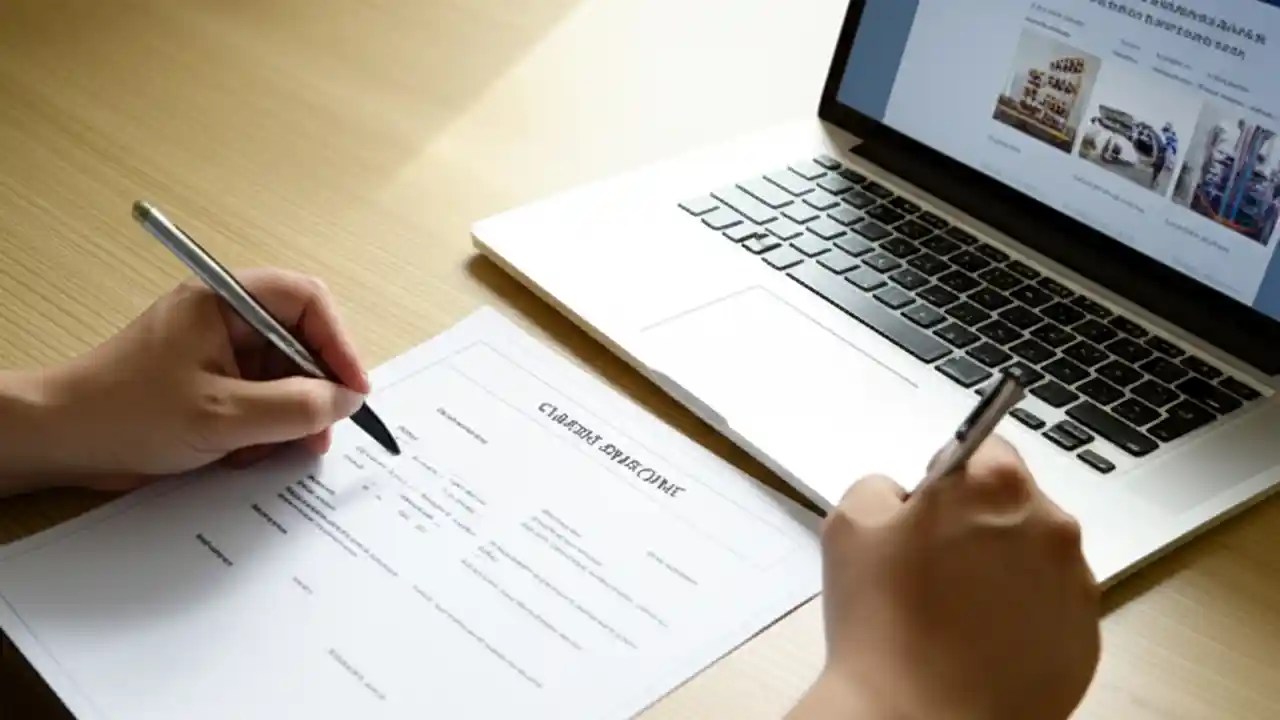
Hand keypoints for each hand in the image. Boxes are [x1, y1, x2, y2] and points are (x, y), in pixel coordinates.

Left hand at [39, 269, 369, 489]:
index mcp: (223, 301)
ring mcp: (217, 352)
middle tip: (321, 430)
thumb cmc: (126, 414)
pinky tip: (242, 452)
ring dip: (288, 416)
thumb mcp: (223, 416)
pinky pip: (260, 399)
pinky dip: (263, 428)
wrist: (62, 441)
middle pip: (300, 341)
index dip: (339, 343)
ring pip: (284, 376)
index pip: (306, 302)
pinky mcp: (210, 384)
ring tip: (274, 449)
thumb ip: (295, 407)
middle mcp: (225, 318)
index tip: (353, 389)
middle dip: (314, 389)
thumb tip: (346, 400)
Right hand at [790, 436, 1099, 719]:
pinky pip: (1052, 612)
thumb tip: (904, 497)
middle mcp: (1050, 527)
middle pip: (1016, 505)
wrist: (917, 719)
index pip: (986, 446)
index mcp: (997, 485)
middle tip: (933, 569)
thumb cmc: (881, 623)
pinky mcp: (1085, 639)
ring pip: (1037, 559)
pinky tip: (978, 643)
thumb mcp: (849, 524)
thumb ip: (880, 486)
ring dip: (1004, 572)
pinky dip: (1022, 620)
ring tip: (954, 614)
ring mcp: (1076, 586)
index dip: (952, 477)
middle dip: (980, 525)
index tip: (932, 509)